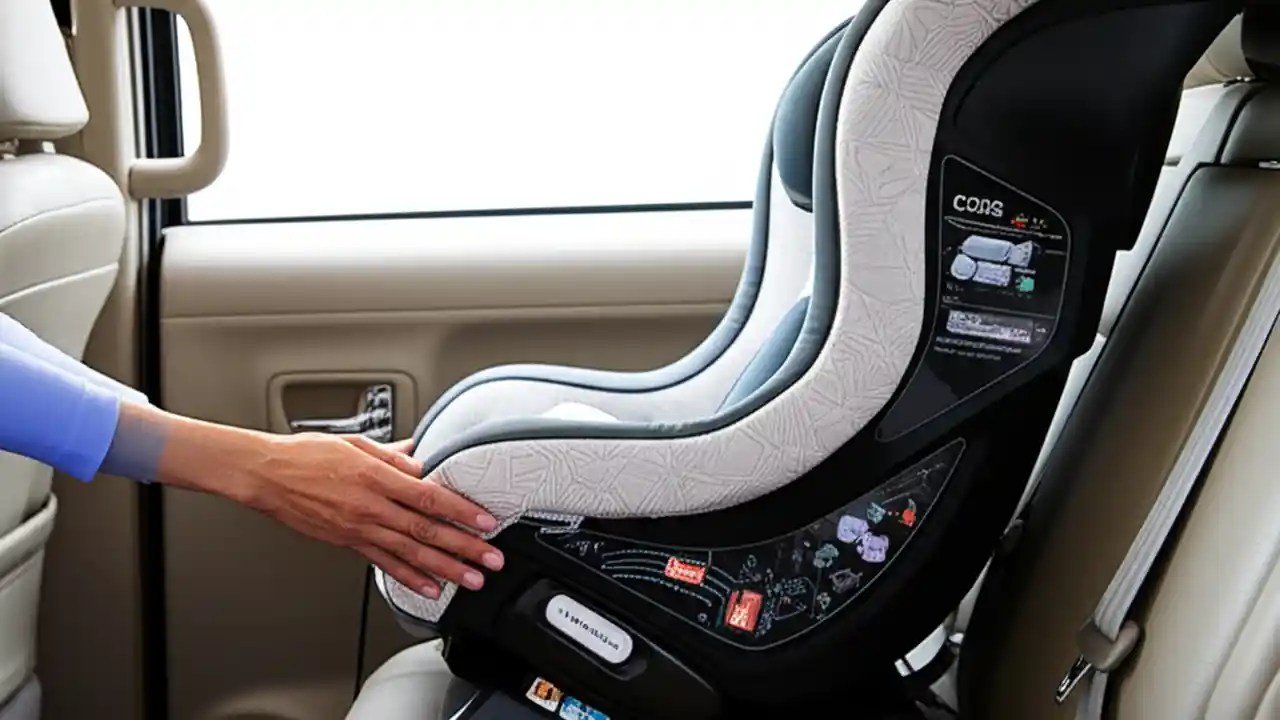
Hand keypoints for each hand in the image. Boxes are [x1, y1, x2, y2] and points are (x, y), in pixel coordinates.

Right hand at [243, 432, 503, 598]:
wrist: (266, 475)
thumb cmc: (306, 454)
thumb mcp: (355, 442)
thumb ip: (392, 454)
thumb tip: (420, 457)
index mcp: (376, 477)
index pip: (430, 497)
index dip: (461, 511)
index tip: (485, 522)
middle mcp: (371, 506)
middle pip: (427, 530)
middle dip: (464, 547)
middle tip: (490, 560)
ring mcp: (359, 528)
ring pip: (410, 552)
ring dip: (445, 568)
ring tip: (470, 579)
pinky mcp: (348, 542)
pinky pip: (384, 563)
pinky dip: (409, 578)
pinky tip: (430, 588)